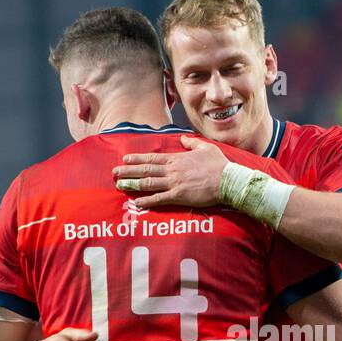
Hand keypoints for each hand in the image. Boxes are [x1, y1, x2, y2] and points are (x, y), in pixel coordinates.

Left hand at [112, 135, 227, 208]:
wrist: (227, 180)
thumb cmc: (218, 165)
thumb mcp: (205, 148)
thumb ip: (192, 143)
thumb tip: (183, 138)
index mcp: (177, 158)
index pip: (152, 157)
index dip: (137, 159)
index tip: (125, 159)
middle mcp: (172, 170)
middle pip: (145, 169)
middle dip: (128, 171)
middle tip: (114, 174)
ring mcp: (174, 183)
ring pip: (148, 183)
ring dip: (132, 184)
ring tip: (119, 185)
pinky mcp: (179, 196)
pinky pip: (159, 198)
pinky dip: (147, 200)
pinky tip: (136, 202)